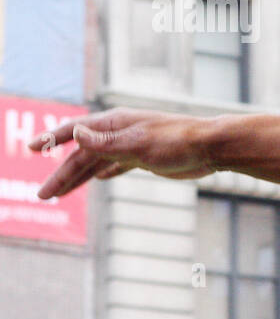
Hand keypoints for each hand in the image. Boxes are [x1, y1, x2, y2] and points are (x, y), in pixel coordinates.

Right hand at [29, 108, 215, 198]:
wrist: (212, 147)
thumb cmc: (178, 141)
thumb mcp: (138, 143)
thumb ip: (106, 142)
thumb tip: (76, 133)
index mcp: (114, 123)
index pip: (74, 131)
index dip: (50, 139)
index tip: (29, 147)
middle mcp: (119, 132)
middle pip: (82, 155)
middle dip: (61, 175)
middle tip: (43, 195)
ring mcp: (132, 145)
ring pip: (98, 163)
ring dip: (78, 178)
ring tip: (59, 194)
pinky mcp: (146, 158)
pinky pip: (118, 165)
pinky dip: (106, 173)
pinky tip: (97, 180)